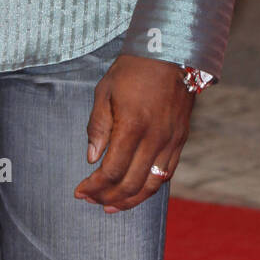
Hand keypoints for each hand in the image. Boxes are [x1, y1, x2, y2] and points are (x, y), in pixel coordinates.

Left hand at [74, 55, 194, 212]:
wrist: (170, 52)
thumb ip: (98, 125)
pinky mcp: (180, 140)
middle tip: (91, 200)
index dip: (93, 186)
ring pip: (151, 185)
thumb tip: (92, 158)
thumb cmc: (133, 69)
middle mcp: (154, 138)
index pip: (111, 170)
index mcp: (132, 126)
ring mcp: (170, 141)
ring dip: (129, 200)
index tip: (79, 191)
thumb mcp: (105, 90)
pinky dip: (150, 188)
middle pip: (130, 184)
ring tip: (110, 206)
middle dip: (107, 197)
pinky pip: (166, 173)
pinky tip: (136, 192)